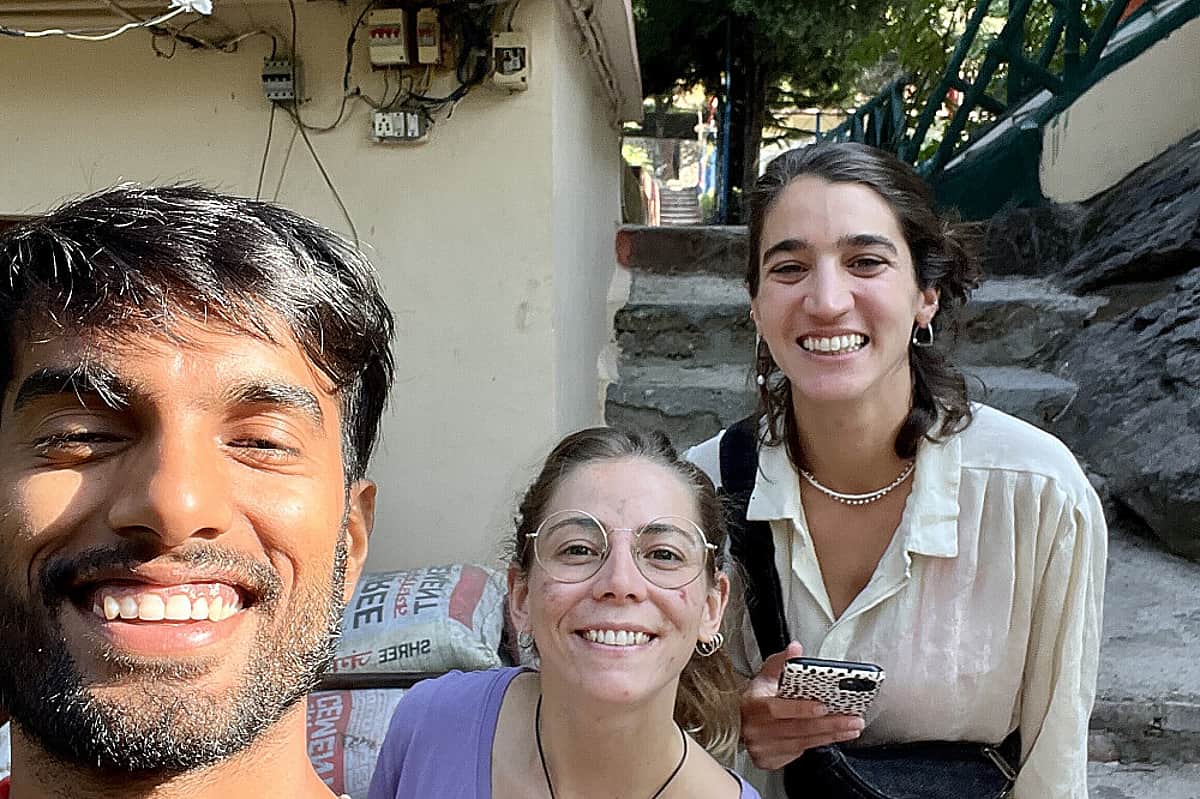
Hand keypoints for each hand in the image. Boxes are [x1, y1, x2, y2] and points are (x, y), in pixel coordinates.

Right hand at [740, 641, 864, 770]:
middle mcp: (755, 729)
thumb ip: (781, 662)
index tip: (824, 706)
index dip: (802, 709)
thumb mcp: (764, 676)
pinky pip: (798, 753)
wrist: (736, 723)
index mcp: (753, 705)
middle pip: (797, 729)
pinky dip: (817, 744)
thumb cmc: (754, 699)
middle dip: (830, 725)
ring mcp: (761, 748)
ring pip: (802, 743)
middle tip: (853, 719)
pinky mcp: (768, 761)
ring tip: (851, 728)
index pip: (777, 709)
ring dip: (830, 736)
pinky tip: (832, 737)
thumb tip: (795, 649)